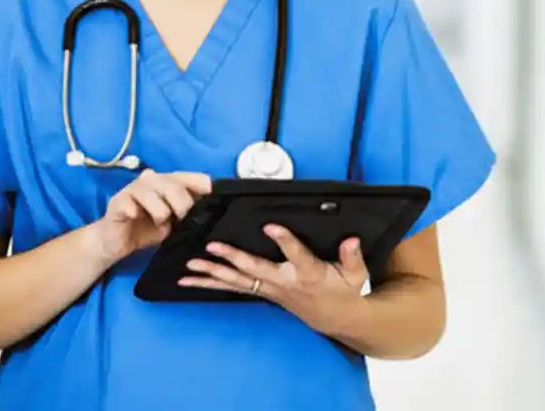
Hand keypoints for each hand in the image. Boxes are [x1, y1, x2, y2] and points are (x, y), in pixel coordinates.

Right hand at [87, 169, 211, 263]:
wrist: (116, 243)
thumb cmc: (148, 230)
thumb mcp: (175, 223)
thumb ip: (189, 214)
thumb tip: (214, 213)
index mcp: (169, 183)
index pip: (191, 177)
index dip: (203, 187)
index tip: (211, 203)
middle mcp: (152, 180)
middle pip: (173, 184)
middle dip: (182, 205)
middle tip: (182, 222)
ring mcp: (133, 189)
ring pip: (152, 191)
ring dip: (161, 212)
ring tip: (162, 227)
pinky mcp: (117, 202)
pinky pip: (130, 202)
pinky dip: (136, 212)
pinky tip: (136, 218)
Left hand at [179, 224, 368, 335]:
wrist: (334, 319)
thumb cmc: (343, 290)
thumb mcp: (355, 274)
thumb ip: (352, 256)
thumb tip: (351, 239)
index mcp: (307, 273)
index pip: (296, 255)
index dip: (284, 241)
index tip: (270, 227)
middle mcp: (284, 282)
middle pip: (255, 269)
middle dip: (233, 258)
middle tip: (212, 246)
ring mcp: (269, 288)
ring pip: (237, 281)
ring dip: (212, 274)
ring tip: (190, 266)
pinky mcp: (261, 291)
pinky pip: (232, 288)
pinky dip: (210, 284)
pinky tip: (189, 281)